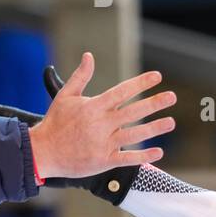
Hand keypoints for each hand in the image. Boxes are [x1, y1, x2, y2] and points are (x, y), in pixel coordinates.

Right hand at [28, 52, 175, 179]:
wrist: (43, 152)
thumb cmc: (55, 122)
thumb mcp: (65, 96)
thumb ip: (80, 76)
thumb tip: (89, 56)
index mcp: (94, 107)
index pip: (122, 91)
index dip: (140, 83)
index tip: (157, 77)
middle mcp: (101, 124)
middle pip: (134, 111)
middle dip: (154, 103)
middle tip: (171, 97)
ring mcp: (104, 143)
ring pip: (135, 134)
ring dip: (155, 128)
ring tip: (171, 122)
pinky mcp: (104, 160)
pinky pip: (128, 158)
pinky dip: (144, 156)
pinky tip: (158, 152)